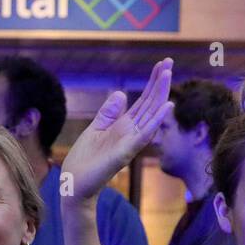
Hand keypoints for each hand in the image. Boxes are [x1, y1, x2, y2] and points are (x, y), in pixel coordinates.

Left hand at [59, 57, 173, 205]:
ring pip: (150, 115)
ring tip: (168, 75)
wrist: (74, 183)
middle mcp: (131, 132)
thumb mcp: (95, 129)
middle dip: (159, 83)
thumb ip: (109, 113)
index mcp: (124, 126)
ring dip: (160, 95)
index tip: (161, 64)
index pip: (143, 101)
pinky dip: (156, 121)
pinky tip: (166, 107)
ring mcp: (130, 142)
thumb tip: (121, 94)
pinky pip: (144, 135)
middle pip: (150, 104)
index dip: (152, 82)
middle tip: (169, 61)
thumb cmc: (85, 160)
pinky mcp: (125, 153)